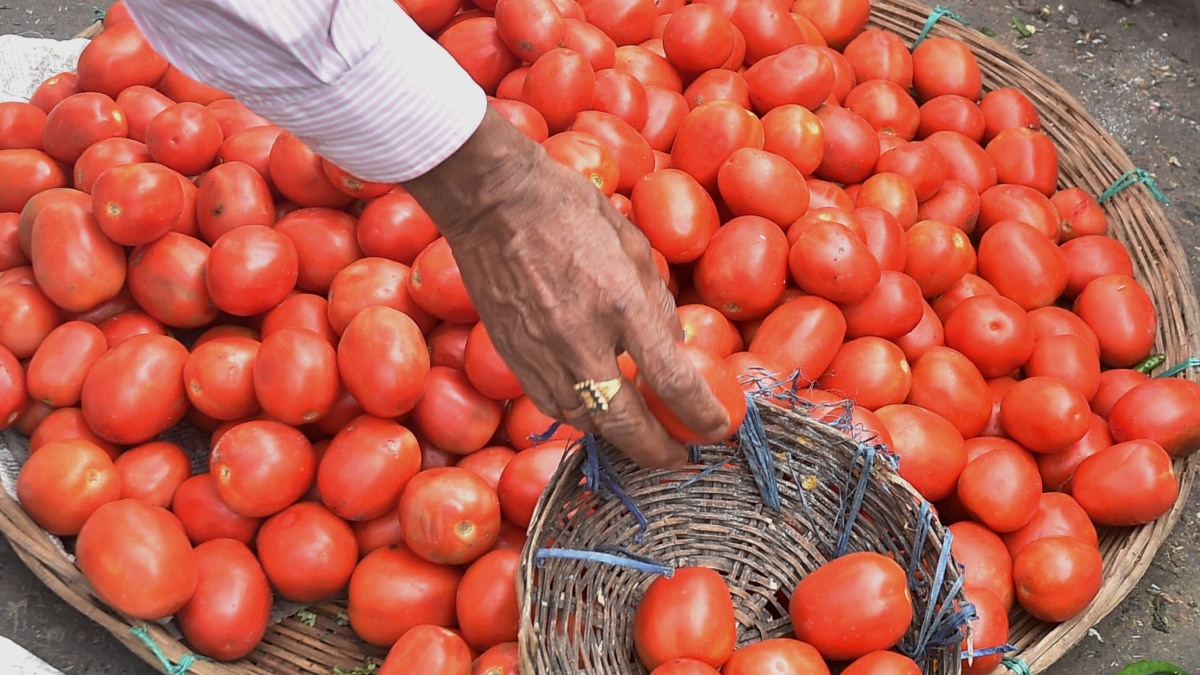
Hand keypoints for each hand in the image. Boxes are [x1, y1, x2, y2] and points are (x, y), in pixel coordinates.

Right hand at [403, 108, 730, 466]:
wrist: (493, 201)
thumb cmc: (569, 209)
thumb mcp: (633, 245)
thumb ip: (657, 303)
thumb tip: (674, 348)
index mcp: (620, 303)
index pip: (670, 379)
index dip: (701, 413)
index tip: (718, 428)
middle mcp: (580, 339)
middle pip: (623, 422)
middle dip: (657, 450)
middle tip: (678, 459)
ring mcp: (541, 353)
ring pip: (583, 422)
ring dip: (617, 438)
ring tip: (641, 439)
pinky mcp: (513, 357)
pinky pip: (551, 405)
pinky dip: (581, 417)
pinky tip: (596, 412)